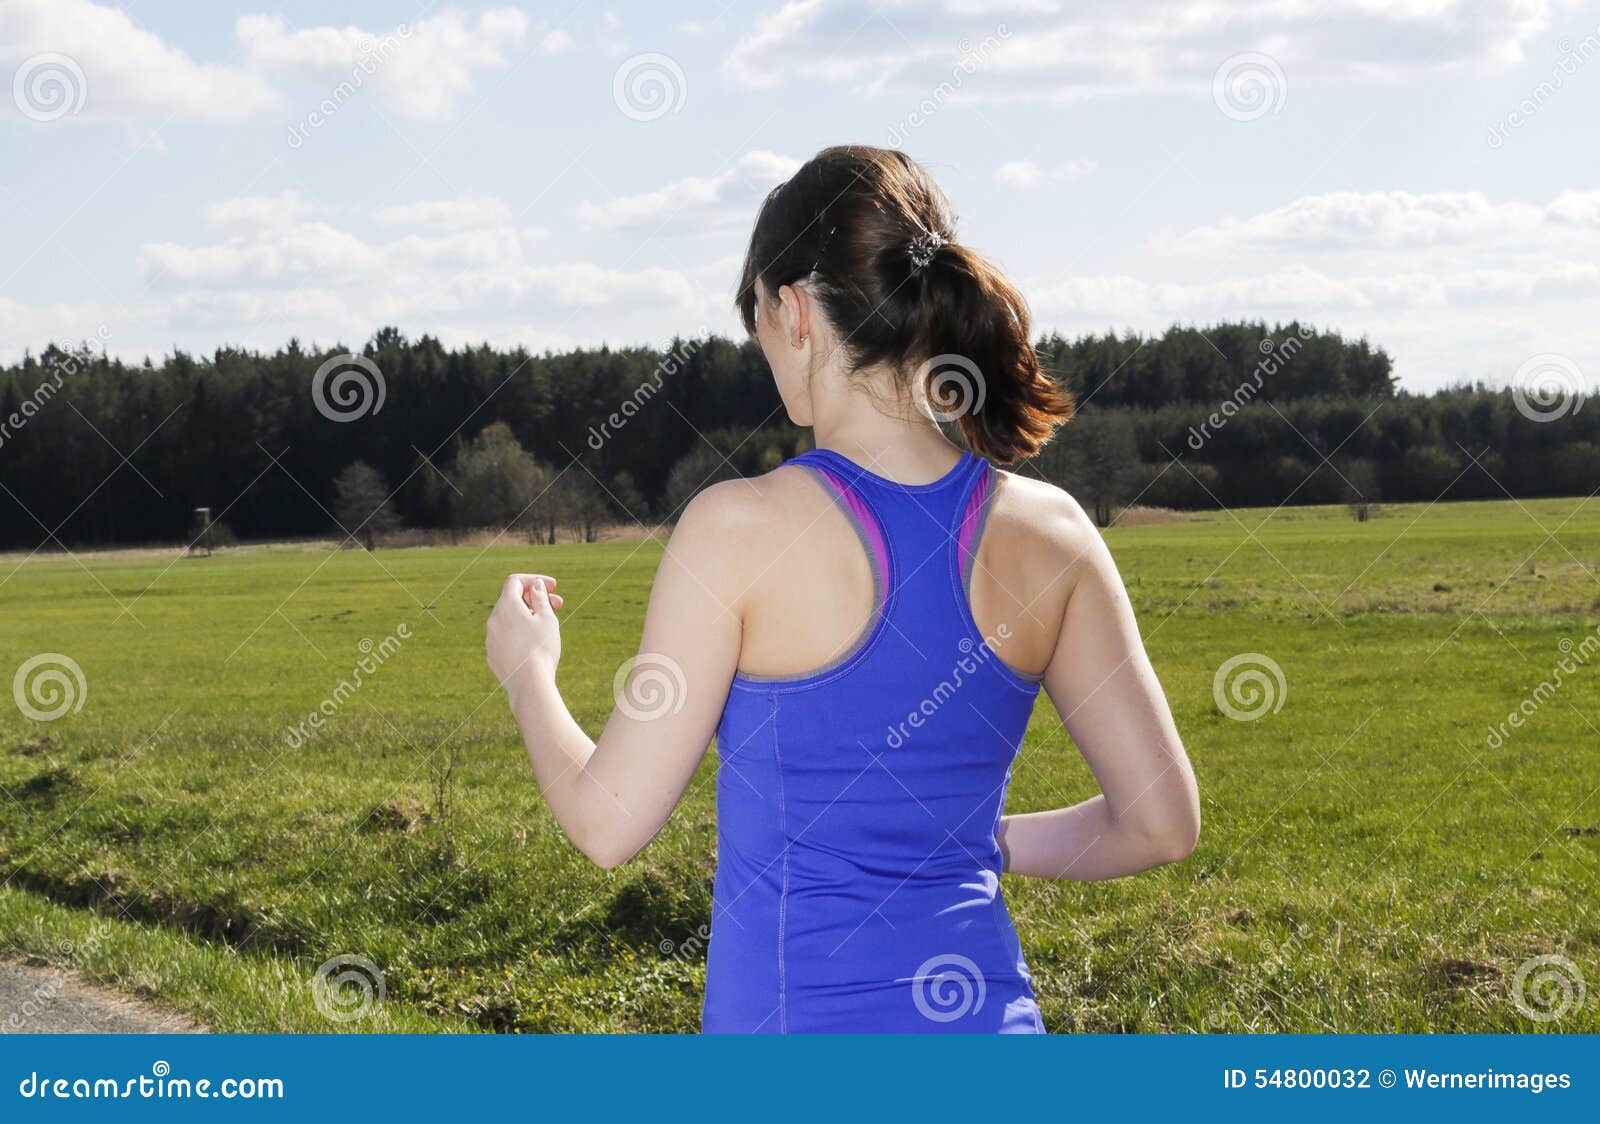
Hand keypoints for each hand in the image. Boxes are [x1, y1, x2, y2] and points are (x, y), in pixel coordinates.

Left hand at [486, 573, 564, 693]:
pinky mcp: (493, 654)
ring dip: (527, 616)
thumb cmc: (541, 649)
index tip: (552, 586)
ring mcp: (491, 638)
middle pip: (512, 599)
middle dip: (535, 599)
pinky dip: (519, 633)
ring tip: (547, 625)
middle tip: (558, 605)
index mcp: (506, 606)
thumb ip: (540, 598)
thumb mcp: (547, 619)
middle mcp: (494, 619)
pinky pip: (506, 636)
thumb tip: (535, 586)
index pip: (515, 581)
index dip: (534, 579)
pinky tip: (534, 644)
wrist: (529, 685)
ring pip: (509, 619)